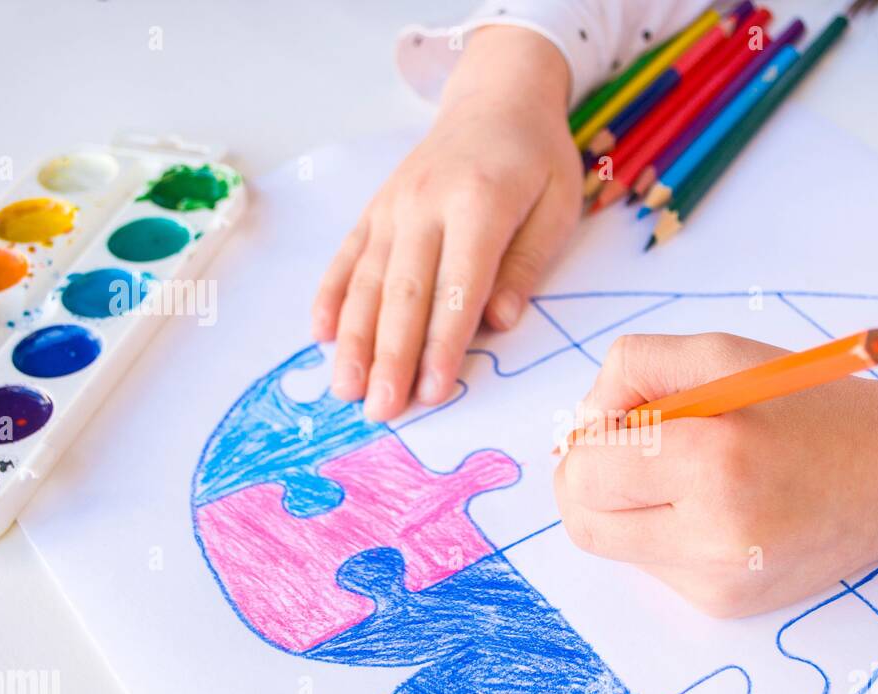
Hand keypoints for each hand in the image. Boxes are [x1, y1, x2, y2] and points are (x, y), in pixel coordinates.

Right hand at [312, 27, 581, 419]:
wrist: (496, 98)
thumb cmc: (536, 160)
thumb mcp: (557, 206)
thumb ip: (526, 264)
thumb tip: (499, 322)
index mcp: (479, 203)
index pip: (457, 287)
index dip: (445, 344)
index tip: (433, 391)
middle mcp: (425, 204)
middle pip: (404, 292)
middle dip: (391, 356)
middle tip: (381, 409)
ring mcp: (393, 206)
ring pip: (367, 281)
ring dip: (354, 339)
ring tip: (345, 388)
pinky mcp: (375, 209)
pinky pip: (348, 257)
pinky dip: (332, 296)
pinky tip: (320, 334)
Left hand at [553, 333, 877, 617]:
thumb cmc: (806, 405)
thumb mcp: (721, 355)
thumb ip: (633, 370)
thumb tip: (579, 427)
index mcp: (714, 462)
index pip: (587, 474)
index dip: (586, 441)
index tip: (616, 421)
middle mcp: (715, 538)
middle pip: (584, 523)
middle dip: (585, 480)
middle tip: (624, 447)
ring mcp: (719, 583)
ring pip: (614, 546)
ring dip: (625, 506)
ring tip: (685, 472)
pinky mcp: (724, 606)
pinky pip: (655, 566)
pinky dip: (663, 531)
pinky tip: (715, 506)